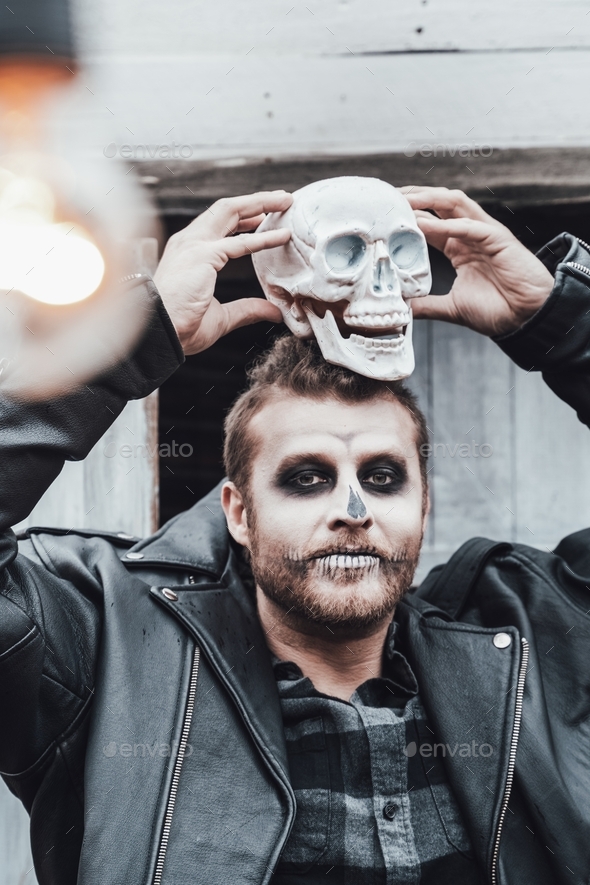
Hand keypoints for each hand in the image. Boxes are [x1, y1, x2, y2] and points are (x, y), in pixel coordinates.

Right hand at [153, 191, 292, 353]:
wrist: (160, 334)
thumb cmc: (180, 328)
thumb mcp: (222, 317)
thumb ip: (248, 310)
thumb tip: (273, 311)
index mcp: (189, 253)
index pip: (219, 225)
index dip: (244, 219)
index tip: (265, 218)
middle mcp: (189, 242)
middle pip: (226, 210)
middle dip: (256, 201)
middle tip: (282, 200)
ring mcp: (194, 245)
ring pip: (231, 211)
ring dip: (260, 203)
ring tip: (285, 201)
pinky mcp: (203, 255)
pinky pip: (240, 242)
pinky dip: (264, 237)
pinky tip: (282, 236)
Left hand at [401, 186, 553, 335]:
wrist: (526, 319)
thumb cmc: (498, 310)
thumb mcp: (452, 307)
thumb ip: (427, 305)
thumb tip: (403, 308)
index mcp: (459, 245)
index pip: (429, 220)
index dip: (408, 214)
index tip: (383, 215)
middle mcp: (470, 234)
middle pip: (439, 203)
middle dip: (413, 197)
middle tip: (388, 198)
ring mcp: (484, 233)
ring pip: (453, 203)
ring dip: (427, 199)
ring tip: (403, 201)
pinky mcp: (498, 239)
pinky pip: (469, 226)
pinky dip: (446, 224)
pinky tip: (425, 225)